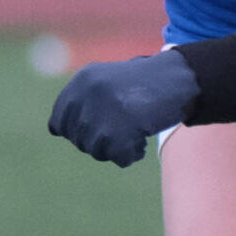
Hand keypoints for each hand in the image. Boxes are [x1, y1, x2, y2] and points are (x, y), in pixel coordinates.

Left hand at [48, 49, 198, 166]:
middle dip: (100, 144)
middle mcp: (88, 93)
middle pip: (79, 140)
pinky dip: (130, 156)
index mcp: (82, 81)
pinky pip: (117, 156)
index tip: (98, 134)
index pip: (59, 122)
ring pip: (96, 150)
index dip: (77, 135)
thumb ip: (83, 102)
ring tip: (135, 138)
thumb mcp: (109, 84)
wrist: (180, 78)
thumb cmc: (149, 84)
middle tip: (123, 134)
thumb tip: (55, 130)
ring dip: (116, 150)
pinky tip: (141, 144)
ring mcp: (104, 110)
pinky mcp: (121, 126)